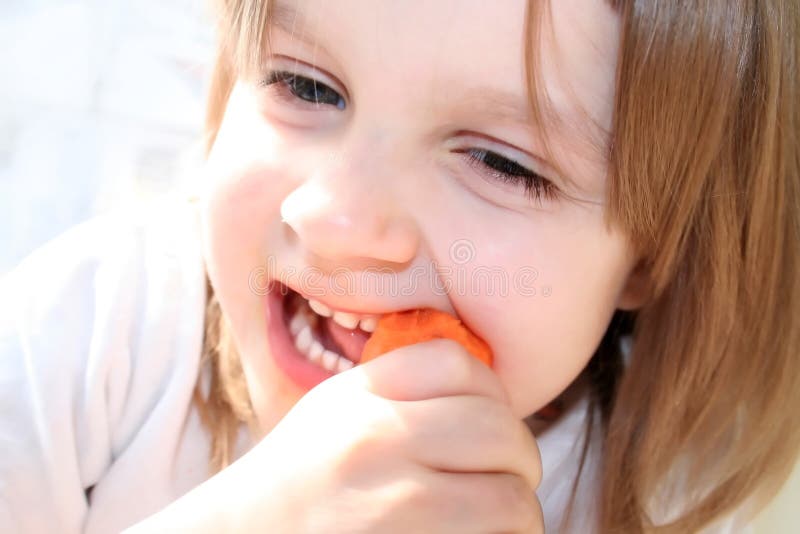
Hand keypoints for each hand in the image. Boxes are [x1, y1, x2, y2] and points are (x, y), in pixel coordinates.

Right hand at [129, 339, 543, 532]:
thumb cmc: (295, 487)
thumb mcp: (333, 416)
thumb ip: (399, 393)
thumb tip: (491, 400)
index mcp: (360, 395)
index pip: (460, 363)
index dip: (493, 393)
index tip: (490, 426)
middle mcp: (377, 439)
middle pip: (499, 428)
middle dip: (519, 460)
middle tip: (508, 481)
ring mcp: (394, 503)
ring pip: (511, 498)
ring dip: (517, 514)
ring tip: (495, 521)